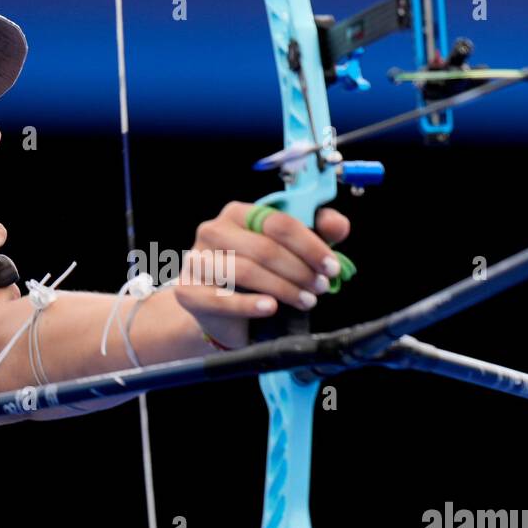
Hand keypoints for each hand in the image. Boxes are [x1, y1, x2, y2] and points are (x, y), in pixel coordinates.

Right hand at [174, 202, 350, 348]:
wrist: (218, 314)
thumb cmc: (257, 277)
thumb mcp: (290, 251)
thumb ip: (317, 232)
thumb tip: (339, 225)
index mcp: (238, 213)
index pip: (278, 222)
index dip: (309, 244)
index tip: (331, 266)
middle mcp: (213, 231)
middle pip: (263, 248)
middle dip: (299, 269)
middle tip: (321, 287)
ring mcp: (197, 261)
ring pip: (245, 271)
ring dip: (283, 288)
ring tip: (306, 301)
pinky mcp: (188, 291)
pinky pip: (221, 299)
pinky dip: (249, 304)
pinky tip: (270, 308)